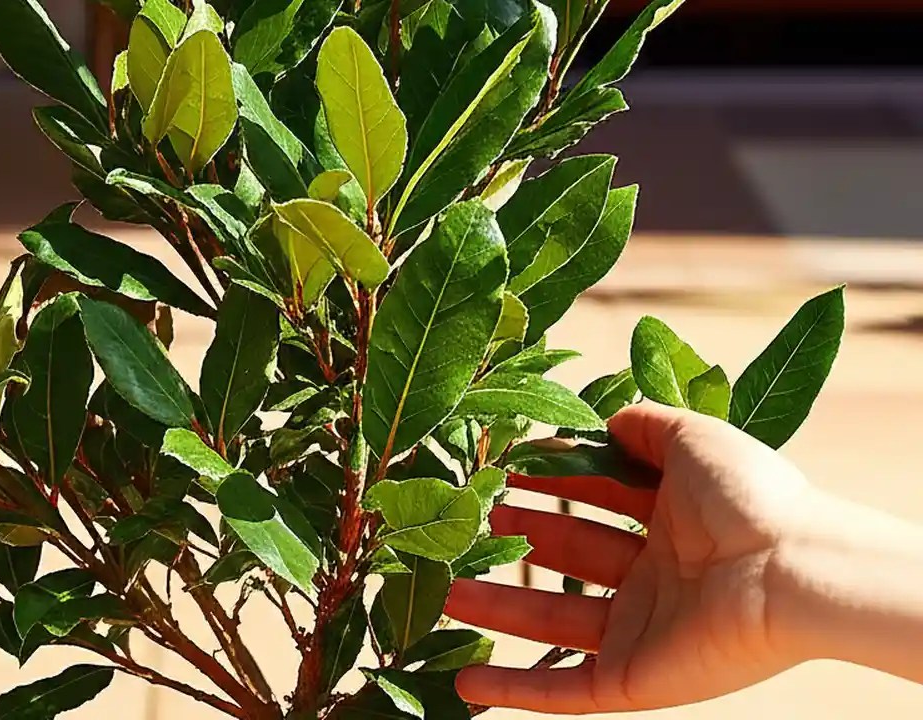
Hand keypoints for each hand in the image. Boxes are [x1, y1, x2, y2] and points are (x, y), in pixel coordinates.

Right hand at [445, 403, 832, 712]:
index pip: (593, 503)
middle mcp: (654, 580)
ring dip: (497, 607)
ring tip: (442, 589)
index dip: (548, 486)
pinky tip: (465, 678)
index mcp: (671, 524)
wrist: (795, 572)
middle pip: (567, 558)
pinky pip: (564, 690)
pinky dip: (514, 689)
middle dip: (515, 539)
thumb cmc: (752, 499)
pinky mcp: (634, 679)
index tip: (500, 470)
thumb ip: (648, 426)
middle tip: (465, 520)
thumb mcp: (695, 440)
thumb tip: (607, 419)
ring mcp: (641, 633)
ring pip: (552, 622)